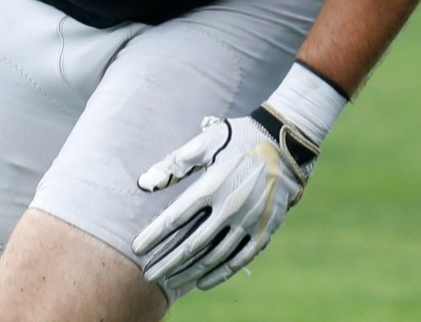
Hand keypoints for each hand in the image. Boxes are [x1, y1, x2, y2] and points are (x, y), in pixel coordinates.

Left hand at [132, 106, 318, 291]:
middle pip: (191, 244)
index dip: (154, 236)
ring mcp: (248, 222)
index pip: (175, 218)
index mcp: (211, 186)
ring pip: (213, 256)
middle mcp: (229, 209)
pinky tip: (203, 281)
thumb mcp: (206, 143)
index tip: (137, 249)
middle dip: (167, 261)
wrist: (283, 143)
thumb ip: (175, 164)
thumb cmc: (238, 138)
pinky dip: (219, 273)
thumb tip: (145, 183)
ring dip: (189, 271)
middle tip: (148, 275)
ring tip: (170, 281)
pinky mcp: (263, 231)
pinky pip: (239, 260)